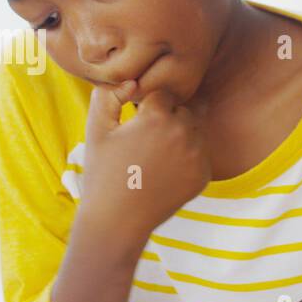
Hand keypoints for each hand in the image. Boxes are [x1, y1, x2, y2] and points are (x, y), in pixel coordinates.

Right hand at [79, 81, 211, 246]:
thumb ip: (110, 95)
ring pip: (196, 130)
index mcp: (159, 116)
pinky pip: (200, 154)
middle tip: (145, 139)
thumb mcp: (97, 128)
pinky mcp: (204, 175)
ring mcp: (198, 155)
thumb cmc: (103, 172)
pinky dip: (186, 158)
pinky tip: (163, 172)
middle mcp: (184, 132)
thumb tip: (134, 81)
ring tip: (153, 156)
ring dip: (180, 135)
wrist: (117, 220)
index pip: (164, 93)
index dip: (148, 105)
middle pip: (185, 108)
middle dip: (169, 117)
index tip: (135, 120)